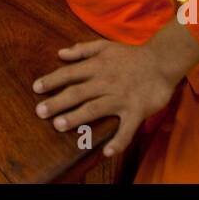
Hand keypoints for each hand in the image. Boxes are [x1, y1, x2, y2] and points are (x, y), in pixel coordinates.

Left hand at [32, 38, 177, 157]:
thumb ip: (83, 49)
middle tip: (40, 111)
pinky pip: (126, 129)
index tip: (36, 88)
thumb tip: (61, 53)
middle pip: (78, 92)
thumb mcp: (105, 46)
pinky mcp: (136, 111)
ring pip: (95, 108)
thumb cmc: (131, 55)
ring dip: (77, 117)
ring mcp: (120, 97)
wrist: (162, 62)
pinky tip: (106, 152)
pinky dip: (118, 141)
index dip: (52, 80)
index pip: (70, 73)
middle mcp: (106, 82)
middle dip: (57, 102)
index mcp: (97, 66)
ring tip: (59, 125)